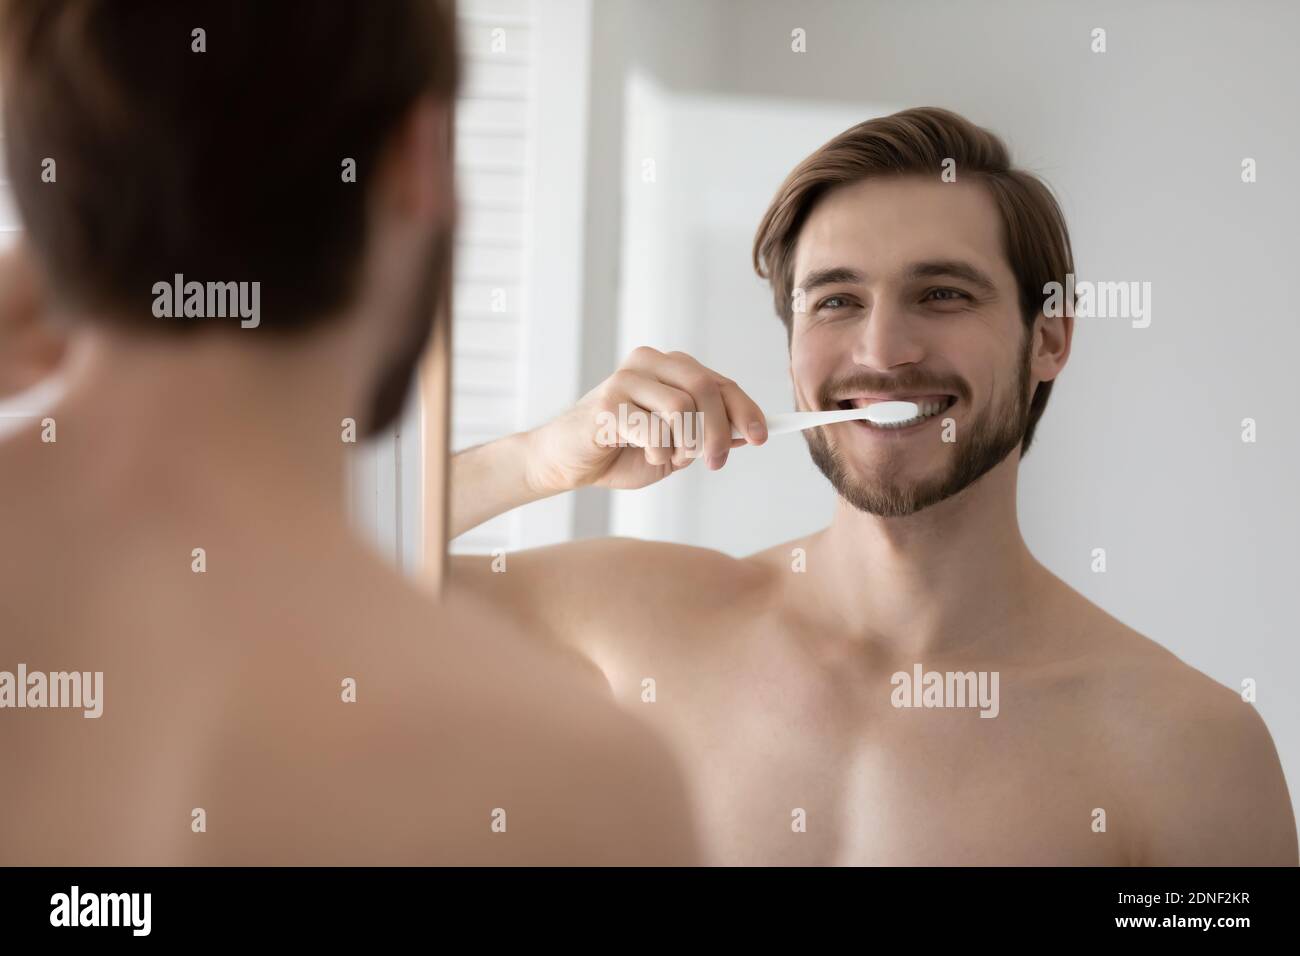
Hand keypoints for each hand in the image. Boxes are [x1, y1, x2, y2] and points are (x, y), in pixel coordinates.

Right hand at [524, 346, 767, 492]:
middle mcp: (648, 363)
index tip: (761, 437)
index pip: (719, 382)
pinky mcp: (607, 404)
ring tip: (669, 458)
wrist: (568, 462)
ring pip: (681, 406)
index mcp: (668, 367)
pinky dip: (658, 451)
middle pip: (705, 388)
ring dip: (684, 443)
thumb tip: (747, 432)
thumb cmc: (621, 451)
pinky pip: (653, 429)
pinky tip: (645, 455)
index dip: (745, 409)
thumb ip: (705, 433)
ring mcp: (625, 380)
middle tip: (715, 462)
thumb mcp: (675, 445)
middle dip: (719, 430)